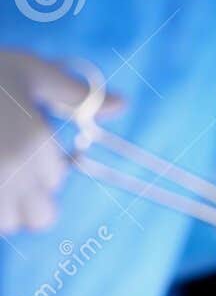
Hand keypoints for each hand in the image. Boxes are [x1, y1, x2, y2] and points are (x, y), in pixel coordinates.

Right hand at [0, 50, 105, 233]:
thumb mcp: (31, 71)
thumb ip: (77, 94)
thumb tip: (123, 105)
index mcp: (35, 144)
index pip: (57, 177)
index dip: (45, 165)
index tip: (25, 146)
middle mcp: (10, 174)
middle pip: (40, 216)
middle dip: (30, 200)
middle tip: (10, 172)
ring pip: (6, 224)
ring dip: (2, 208)